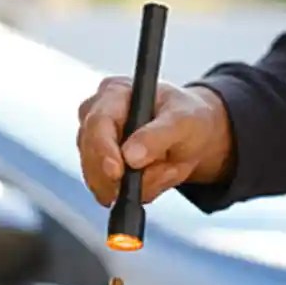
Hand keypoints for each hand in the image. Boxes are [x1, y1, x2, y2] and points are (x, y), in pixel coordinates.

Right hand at [76, 76, 234, 205]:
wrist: (195, 137)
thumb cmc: (188, 118)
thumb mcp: (183, 121)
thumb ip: (158, 136)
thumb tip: (131, 157)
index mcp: (114, 93)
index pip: (97, 122)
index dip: (103, 150)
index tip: (117, 173)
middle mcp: (97, 116)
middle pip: (90, 154)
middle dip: (121, 175)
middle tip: (155, 177)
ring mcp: (95, 145)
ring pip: (99, 179)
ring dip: (137, 185)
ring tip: (168, 169)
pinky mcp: (100, 169)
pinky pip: (109, 192)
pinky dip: (138, 192)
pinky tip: (157, 177)